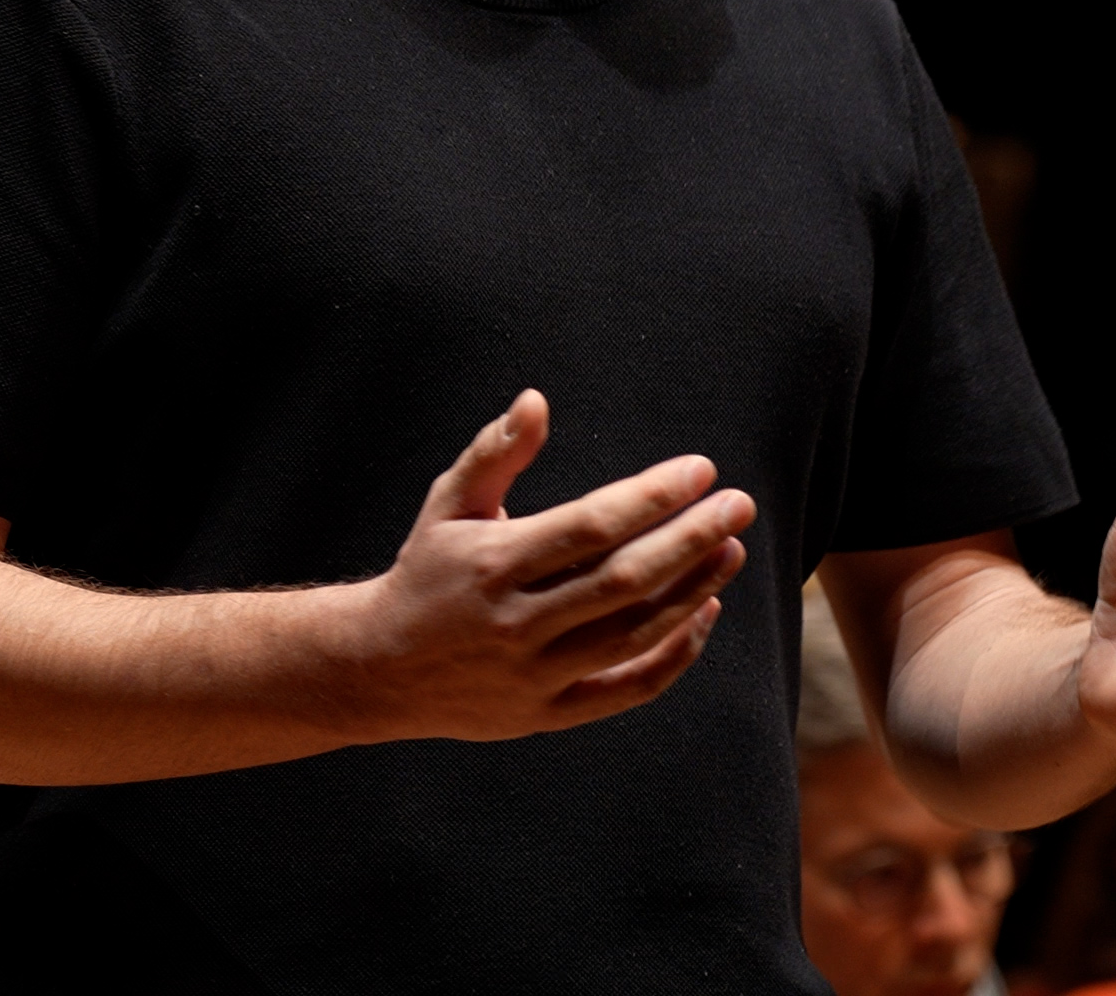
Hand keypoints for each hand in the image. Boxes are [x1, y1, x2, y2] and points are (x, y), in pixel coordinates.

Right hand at [345, 390, 754, 740]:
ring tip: (732, 550)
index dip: (651, 497)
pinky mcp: (544, 716)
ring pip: (632, 634)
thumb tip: (537, 400)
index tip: (700, 470)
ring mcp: (532, 676)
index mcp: (493, 563)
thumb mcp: (448, 505)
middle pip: (623, 580)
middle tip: (739, 504)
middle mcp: (515, 623)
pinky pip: (626, 688)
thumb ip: (495, 452)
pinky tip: (705, 611)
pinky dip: (674, 655)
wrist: (376, 670)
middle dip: (690, 539)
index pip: (590, 526)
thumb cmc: (427, 570)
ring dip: (692, 592)